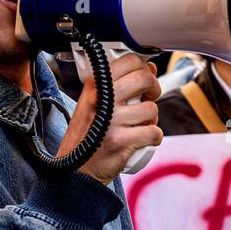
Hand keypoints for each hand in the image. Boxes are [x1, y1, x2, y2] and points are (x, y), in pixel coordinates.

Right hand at [62, 54, 163, 184]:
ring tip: (139, 125)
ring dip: (151, 119)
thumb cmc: (89, 134)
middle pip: (145, 79)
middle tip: (148, 99)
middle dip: (154, 89)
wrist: (76, 168)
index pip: (129, 61)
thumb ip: (118, 84)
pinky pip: (153, 132)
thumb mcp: (95, 102)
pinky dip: (154, 137)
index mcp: (96, 86)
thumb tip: (149, 68)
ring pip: (151, 109)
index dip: (144, 69)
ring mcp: (111, 121)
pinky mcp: (121, 141)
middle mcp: (102, 99)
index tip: (144, 80)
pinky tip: (143, 140)